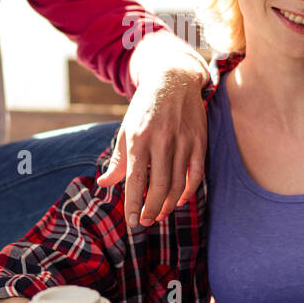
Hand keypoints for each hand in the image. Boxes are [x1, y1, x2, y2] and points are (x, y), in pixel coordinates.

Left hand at [96, 58, 206, 228]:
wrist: (173, 80)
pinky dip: (189, 191)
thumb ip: (118, 159)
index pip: (134, 181)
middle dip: (151, 210)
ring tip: (160, 214)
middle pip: (158, 187)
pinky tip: (181, 200)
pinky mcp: (199, 141)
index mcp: (139, 139)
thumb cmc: (145, 109)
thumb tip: (104, 183)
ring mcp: (183, 141)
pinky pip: (196, 174)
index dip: (132, 205)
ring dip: (169, 204)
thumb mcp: (126, 129)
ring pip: (178, 184)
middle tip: (146, 222)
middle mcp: (161, 141)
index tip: (131, 222)